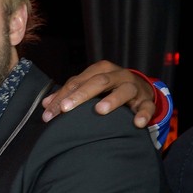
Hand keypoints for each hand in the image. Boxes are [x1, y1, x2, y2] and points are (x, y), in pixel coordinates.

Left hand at [41, 60, 156, 126]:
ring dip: (112, 100)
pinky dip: (143, 114)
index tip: (48, 114)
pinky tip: (137, 123)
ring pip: (124, 90)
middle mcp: (118, 75)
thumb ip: (68, 94)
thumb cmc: (108, 88)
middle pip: (99, 82)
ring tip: (99, 110)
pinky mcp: (146, 100)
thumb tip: (45, 104)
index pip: (77, 82)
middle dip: (80, 95)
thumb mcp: (89, 87)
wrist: (140, 89)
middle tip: (65, 108)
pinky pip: (147, 106)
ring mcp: (134, 87)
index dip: (61, 97)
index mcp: (101, 70)